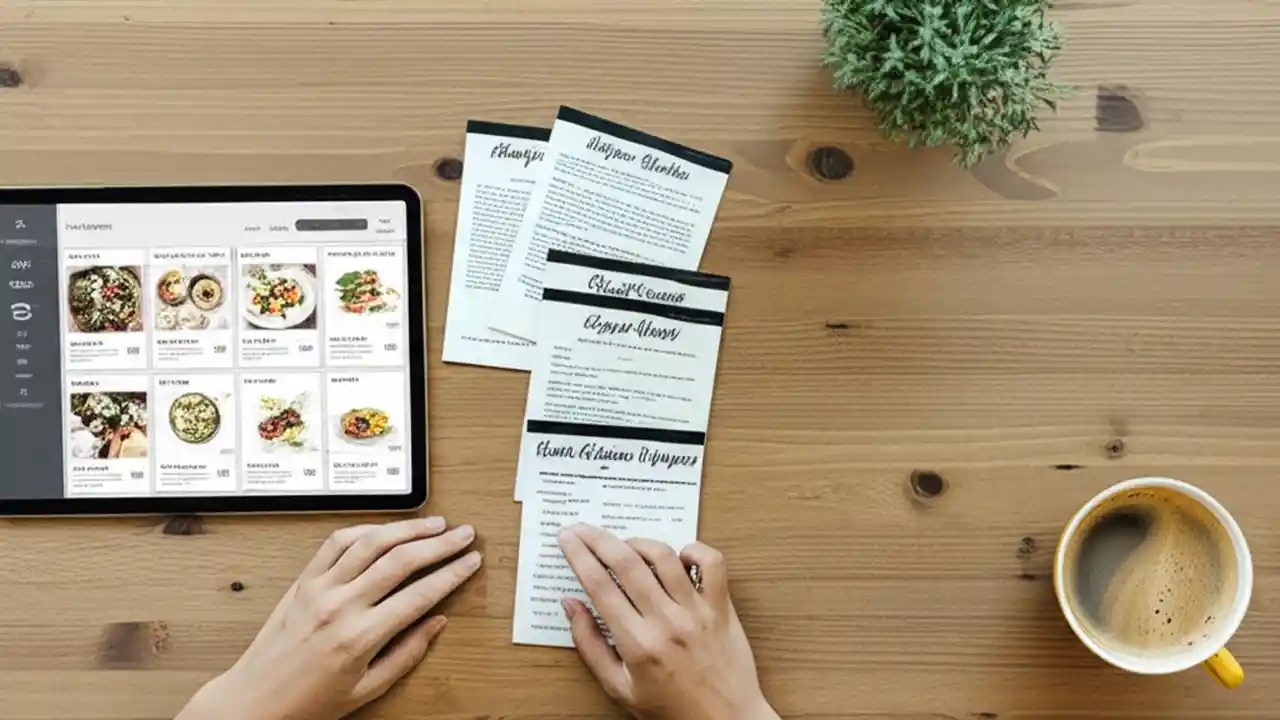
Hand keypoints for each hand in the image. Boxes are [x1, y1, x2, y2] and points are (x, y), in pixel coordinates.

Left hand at [177, 517, 481, 719]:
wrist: (255, 699)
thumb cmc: (308, 701)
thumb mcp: (367, 689)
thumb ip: (407, 653)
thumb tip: (437, 622)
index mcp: (360, 637)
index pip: (420, 594)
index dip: (451, 574)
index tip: (471, 561)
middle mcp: (340, 606)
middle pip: (401, 560)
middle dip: (439, 544)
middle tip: (463, 534)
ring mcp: (319, 589)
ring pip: (371, 542)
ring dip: (407, 528)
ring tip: (433, 523)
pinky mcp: (303, 581)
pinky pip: (336, 543)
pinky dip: (365, 529)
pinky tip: (385, 528)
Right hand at [557, 524, 778, 719]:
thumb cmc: (672, 710)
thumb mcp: (619, 688)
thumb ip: (590, 645)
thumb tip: (570, 605)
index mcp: (637, 643)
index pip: (600, 585)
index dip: (578, 555)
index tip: (567, 539)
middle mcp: (666, 622)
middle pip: (626, 562)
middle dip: (597, 538)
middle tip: (582, 528)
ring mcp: (697, 611)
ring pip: (664, 556)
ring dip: (638, 541)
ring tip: (624, 543)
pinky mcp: (722, 608)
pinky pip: (712, 563)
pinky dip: (693, 550)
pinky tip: (677, 556)